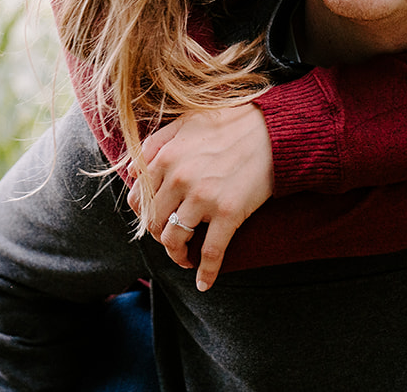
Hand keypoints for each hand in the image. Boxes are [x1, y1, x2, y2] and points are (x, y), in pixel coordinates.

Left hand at [130, 104, 273, 291]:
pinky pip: (210, 253)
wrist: (274, 130)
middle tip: (173, 240)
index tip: (157, 220)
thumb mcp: (186, 122)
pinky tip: (203, 283)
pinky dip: (205, 273)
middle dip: (159, 237)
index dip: (145, 216)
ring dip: (176, 256)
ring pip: (174, 240)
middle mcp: (179, 178)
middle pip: (154, 223)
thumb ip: (155, 143)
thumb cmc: (231, 123)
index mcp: (165, 157)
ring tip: (184, 258)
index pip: (139, 200)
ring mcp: (202, 197)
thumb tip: (131, 171)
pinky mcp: (228, 213)